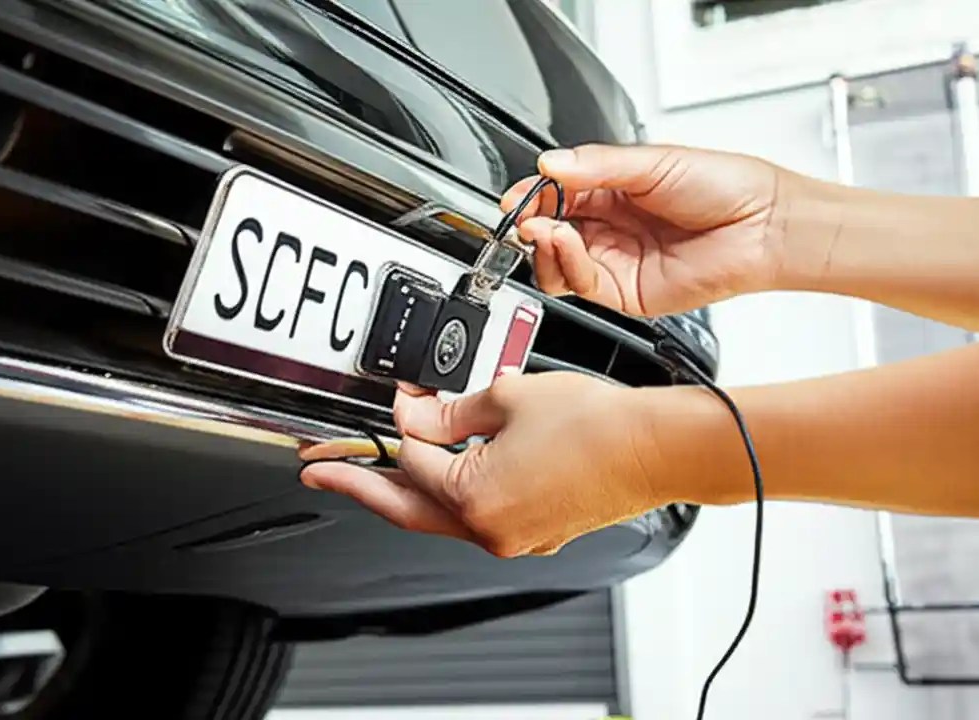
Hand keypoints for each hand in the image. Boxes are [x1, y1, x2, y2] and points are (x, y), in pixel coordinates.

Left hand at [298, 374, 674, 557]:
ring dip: (407, 489)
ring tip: (375, 470)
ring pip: (440, 515)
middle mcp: (490, 529)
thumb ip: (447, 411)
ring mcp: (513, 536)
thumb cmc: (598, 425)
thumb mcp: (507, 397)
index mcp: (475, 498)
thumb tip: (413, 415)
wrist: (657, 448)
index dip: (399, 423)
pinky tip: (446, 469)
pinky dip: (453, 492)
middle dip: (359, 485)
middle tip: (321, 470)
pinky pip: (476, 515)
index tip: (395, 402)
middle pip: (406, 508)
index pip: (411, 459)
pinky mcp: (534, 533)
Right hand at [503, 144, 787, 316]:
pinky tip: (566, 242)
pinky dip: (565, 264)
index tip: (517, 195)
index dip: (533, 196)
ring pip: (556, 263)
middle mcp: (611, 228)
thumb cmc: (726, 188)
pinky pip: (580, 284)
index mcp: (614, 191)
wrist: (764, 227)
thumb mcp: (653, 162)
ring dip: (542, 246)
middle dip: (531, 223)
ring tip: (545, 229)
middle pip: (549, 231)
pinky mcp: (624, 292)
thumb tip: (549, 164)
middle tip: (524, 214)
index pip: (557, 196)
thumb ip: (596, 165)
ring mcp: (616, 261)